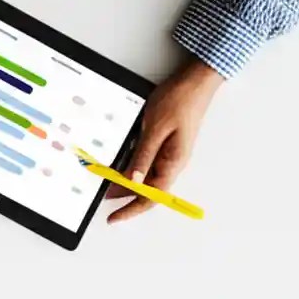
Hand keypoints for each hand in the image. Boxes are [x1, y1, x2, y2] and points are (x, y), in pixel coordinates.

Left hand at [108, 59, 222, 223]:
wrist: (195, 81)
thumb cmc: (180, 100)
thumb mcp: (155, 129)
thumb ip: (143, 157)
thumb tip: (133, 182)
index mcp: (173, 163)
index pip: (151, 197)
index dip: (131, 210)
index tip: (114, 217)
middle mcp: (172, 162)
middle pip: (147, 189)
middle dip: (124, 195)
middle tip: (102, 195)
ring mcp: (169, 153)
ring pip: (145, 176)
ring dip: (126, 180)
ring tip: (106, 180)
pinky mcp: (165, 143)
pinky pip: (147, 161)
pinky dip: (131, 165)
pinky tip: (119, 163)